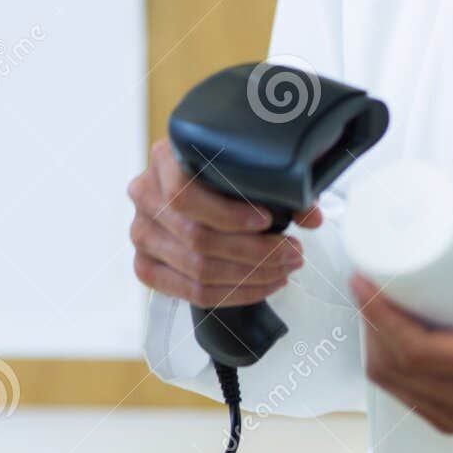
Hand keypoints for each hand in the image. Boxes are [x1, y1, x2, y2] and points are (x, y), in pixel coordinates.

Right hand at [128, 138, 322, 307]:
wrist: (192, 183)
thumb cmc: (223, 170)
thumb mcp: (247, 165)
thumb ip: (280, 187)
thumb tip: (312, 218)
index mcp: (165, 158)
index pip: (184, 194)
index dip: (228, 214)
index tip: (268, 220)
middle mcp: (145, 195)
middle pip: (197, 238)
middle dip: (255, 252)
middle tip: (293, 252)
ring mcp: (141, 233)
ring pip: (197, 270)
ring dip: (251, 275)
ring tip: (285, 268)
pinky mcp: (145, 266)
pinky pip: (192, 293)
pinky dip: (235, 293)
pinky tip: (264, 284)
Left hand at [349, 219, 452, 433]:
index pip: (416, 350)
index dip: (380, 316)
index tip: (363, 282)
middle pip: (395, 367)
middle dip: (372, 323)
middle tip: (368, 282)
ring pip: (396, 384)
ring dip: (377, 343)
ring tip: (378, 302)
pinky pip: (408, 394)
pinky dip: (390, 364)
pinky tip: (390, 334)